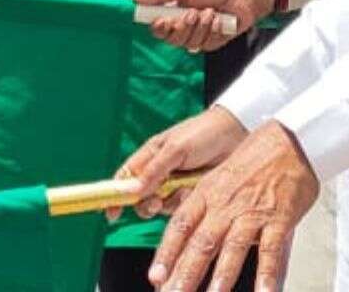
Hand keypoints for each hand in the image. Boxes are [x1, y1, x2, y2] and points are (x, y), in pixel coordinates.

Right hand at [112, 106, 248, 220]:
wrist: (237, 134)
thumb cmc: (203, 133)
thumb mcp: (175, 150)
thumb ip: (153, 171)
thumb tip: (130, 192)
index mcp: (149, 155)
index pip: (124, 178)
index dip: (115, 196)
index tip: (111, 213)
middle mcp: (159, 171)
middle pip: (140, 198)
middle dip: (146, 205)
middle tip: (157, 203)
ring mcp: (175, 183)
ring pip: (160, 206)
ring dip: (169, 203)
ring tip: (182, 190)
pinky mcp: (192, 193)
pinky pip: (180, 207)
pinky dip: (185, 202)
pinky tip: (195, 189)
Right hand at [131, 0, 273, 52]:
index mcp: (174, 10)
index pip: (157, 27)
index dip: (158, 26)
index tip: (162, 19)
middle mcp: (184, 24)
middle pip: (171, 39)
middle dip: (182, 25)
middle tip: (193, 11)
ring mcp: (199, 35)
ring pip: (189, 42)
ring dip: (200, 25)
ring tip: (210, 10)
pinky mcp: (213, 42)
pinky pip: (206, 44)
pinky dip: (214, 29)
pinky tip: (220, 19)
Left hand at [147, 122, 318, 291]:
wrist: (291, 140)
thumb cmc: (254, 160)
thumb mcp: (220, 179)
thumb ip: (204, 209)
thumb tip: (185, 239)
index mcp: (207, 192)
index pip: (180, 226)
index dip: (166, 253)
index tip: (155, 277)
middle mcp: (226, 204)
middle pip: (201, 243)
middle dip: (186, 274)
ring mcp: (252, 211)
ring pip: (233, 247)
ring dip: (221, 277)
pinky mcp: (279, 218)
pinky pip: (271, 250)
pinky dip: (266, 273)